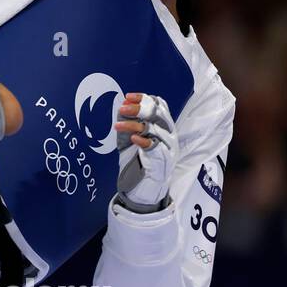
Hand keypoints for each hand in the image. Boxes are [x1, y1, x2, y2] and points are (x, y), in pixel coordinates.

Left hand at [114, 92, 177, 212]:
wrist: (146, 189)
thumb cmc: (139, 164)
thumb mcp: (132, 140)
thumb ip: (129, 125)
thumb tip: (122, 108)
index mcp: (163, 127)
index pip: (159, 105)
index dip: (144, 99)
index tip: (127, 97)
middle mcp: (169, 135)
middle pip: (158, 114)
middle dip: (139, 108)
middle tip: (122, 108)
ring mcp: (168, 148)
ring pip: (154, 129)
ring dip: (133, 124)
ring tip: (117, 126)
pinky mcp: (163, 161)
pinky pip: (156, 147)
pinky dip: (144, 140)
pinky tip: (133, 138)